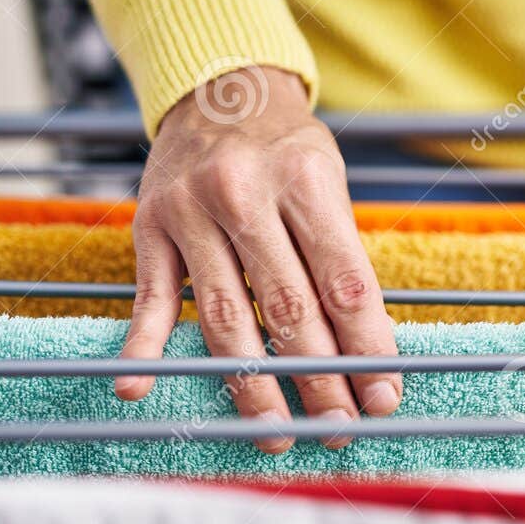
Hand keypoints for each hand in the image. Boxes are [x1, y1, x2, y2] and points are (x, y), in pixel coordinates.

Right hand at [115, 66, 401, 451]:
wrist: (219, 89)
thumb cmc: (287, 151)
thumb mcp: (329, 183)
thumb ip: (341, 258)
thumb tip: (367, 353)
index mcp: (307, 182)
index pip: (344, 283)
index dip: (368, 347)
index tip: (385, 397)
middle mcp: (246, 194)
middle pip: (288, 308)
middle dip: (319, 379)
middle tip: (339, 429)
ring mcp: (191, 212)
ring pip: (225, 317)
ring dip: (251, 385)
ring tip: (277, 434)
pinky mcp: (149, 228)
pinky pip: (150, 298)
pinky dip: (144, 348)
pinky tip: (139, 389)